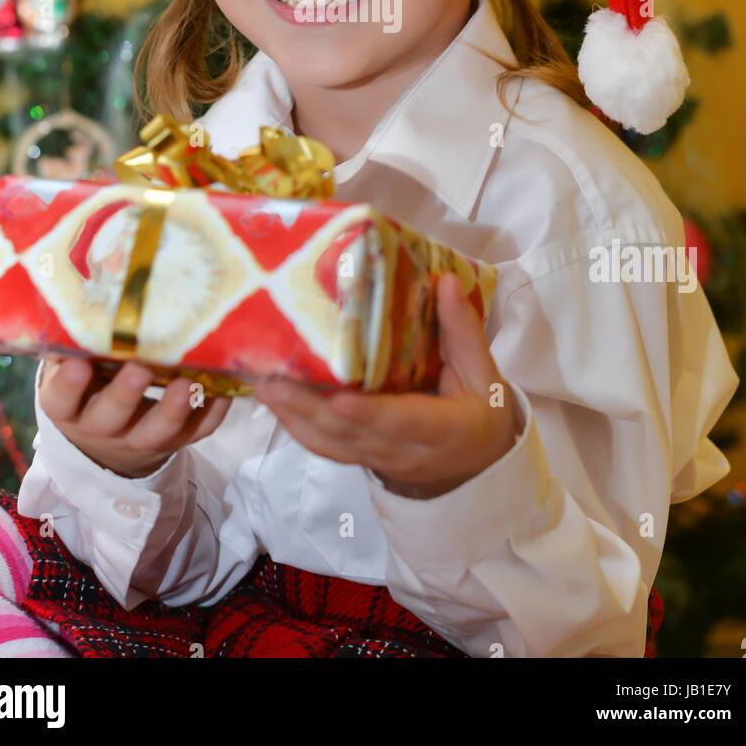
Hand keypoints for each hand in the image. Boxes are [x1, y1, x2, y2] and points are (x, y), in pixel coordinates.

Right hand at [38, 355, 231, 478]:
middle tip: (140, 368)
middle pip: (109, 419)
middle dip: (125, 394)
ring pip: (155, 433)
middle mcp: (100, 426)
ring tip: (186, 383)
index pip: (60, 400)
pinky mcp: (176, 440)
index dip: (68, 386)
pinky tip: (224, 386)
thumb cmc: (90, 380)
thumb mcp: (72, 362)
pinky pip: (196, 431)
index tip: (78, 365)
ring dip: (172, 410)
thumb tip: (95, 279)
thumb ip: (78, 336)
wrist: (110, 436)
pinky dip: (211, 411)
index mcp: (68, 406)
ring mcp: (139, 438)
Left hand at [253, 272, 520, 498]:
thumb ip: (462, 331)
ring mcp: (377, 459)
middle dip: (309, 410)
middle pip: (350, 436)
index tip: (337, 399)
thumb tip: (442, 281)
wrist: (475, 464)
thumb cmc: (478, 413)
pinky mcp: (359, 458)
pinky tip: (272, 399)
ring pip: (329, 445)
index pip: (401, 424)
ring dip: (293, 416)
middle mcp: (403, 451)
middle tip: (273, 379)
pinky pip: (324, 447)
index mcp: (442, 430)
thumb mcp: (484, 375)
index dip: (368, 414)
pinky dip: (295, 425)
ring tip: (262, 383)